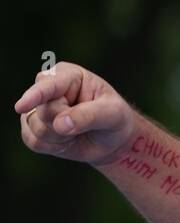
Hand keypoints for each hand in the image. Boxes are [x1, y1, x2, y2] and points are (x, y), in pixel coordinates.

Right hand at [15, 62, 135, 166]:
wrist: (112, 139)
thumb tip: (60, 124)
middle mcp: (47, 88)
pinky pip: (34, 142)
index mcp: (68, 75)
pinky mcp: (31, 127)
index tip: (22, 106)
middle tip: (86, 124)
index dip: (36, 96)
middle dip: (65, 125)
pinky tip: (67, 140)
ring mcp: (36, 108)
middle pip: (43, 111)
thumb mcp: (113, 114)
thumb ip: (88, 116)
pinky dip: (54, 147)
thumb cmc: (115, 119)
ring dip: (61, 137)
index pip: (48, 85)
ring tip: (78, 130)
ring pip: (36, 129)